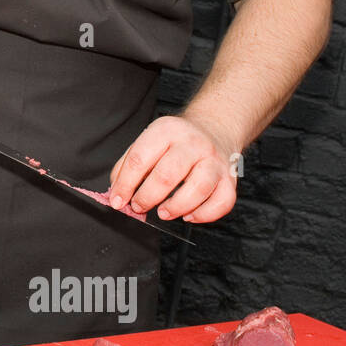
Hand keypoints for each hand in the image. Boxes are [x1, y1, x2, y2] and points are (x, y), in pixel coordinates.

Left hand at [106, 114, 238, 222]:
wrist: (213, 129)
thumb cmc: (173, 142)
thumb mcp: (146, 142)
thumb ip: (127, 166)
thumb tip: (116, 194)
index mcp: (166, 131)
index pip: (140, 160)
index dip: (125, 185)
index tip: (118, 200)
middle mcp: (193, 143)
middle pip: (167, 175)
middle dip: (147, 197)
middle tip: (139, 207)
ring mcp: (214, 160)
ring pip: (198, 188)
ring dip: (176, 207)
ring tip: (163, 212)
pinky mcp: (230, 178)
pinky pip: (222, 202)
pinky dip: (204, 215)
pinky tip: (189, 216)